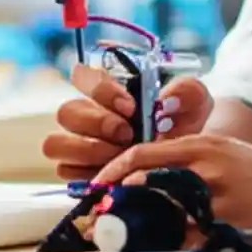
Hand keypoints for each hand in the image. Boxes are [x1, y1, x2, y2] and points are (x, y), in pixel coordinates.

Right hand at [42, 64, 214, 180]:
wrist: (186, 161)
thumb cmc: (183, 125)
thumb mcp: (195, 103)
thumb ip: (187, 90)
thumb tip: (167, 99)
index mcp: (106, 91)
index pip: (82, 76)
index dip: (101, 90)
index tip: (130, 107)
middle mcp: (86, 116)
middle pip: (66, 112)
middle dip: (97, 124)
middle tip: (128, 135)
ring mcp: (77, 145)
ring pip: (56, 143)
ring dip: (87, 151)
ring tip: (119, 156)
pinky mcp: (77, 173)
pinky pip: (64, 172)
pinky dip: (88, 174)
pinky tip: (115, 175)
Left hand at [93, 134, 251, 248]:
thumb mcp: (229, 160)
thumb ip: (192, 167)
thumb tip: (151, 187)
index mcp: (202, 143)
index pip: (142, 153)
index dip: (111, 172)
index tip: (93, 191)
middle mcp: (205, 159)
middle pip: (143, 176)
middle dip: (117, 200)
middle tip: (100, 221)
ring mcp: (216, 185)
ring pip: (160, 203)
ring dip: (140, 223)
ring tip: (124, 237)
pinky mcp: (230, 211)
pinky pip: (189, 231)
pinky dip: (174, 243)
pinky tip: (168, 250)